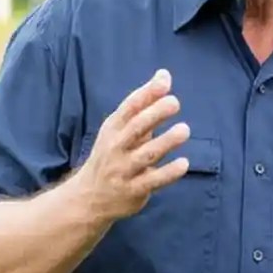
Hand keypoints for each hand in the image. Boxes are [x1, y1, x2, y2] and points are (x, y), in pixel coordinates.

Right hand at [75, 68, 191, 221]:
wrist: (88, 197)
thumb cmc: (113, 154)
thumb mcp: (122, 128)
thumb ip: (145, 103)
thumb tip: (164, 74)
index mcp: (113, 129)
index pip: (129, 108)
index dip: (147, 93)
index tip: (165, 82)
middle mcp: (116, 147)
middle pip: (136, 128)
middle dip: (154, 114)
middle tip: (175, 102)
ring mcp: (124, 170)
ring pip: (146, 155)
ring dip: (165, 142)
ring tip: (184, 130)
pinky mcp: (133, 190)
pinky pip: (152, 181)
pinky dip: (168, 173)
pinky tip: (184, 163)